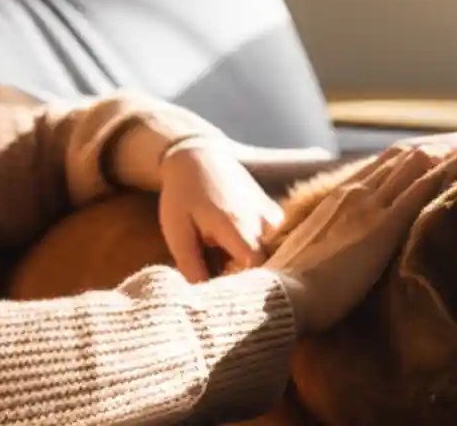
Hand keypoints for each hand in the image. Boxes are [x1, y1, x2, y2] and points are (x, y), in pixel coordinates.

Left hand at [158, 137, 285, 281]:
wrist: (199, 157)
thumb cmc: (183, 195)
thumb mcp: (177, 231)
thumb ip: (190, 266)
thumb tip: (202, 299)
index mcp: (237, 226)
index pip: (255, 268)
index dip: (242, 284)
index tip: (224, 289)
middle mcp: (263, 221)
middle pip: (271, 264)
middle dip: (252, 279)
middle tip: (226, 279)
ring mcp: (273, 215)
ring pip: (278, 254)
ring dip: (261, 266)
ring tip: (233, 267)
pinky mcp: (275, 214)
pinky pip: (279, 242)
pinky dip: (266, 254)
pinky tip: (242, 255)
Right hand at [264, 135, 456, 333]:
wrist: (279, 296)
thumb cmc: (290, 287)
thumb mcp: (309, 255)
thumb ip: (327, 245)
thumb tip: (332, 255)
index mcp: (337, 198)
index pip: (382, 166)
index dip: (413, 157)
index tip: (438, 150)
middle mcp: (354, 192)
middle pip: (403, 157)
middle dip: (438, 147)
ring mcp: (368, 207)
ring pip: (415, 164)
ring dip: (446, 152)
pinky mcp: (382, 227)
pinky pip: (419, 189)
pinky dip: (443, 172)